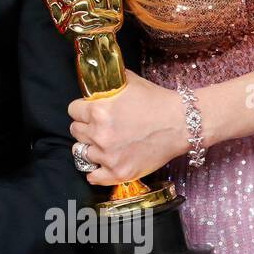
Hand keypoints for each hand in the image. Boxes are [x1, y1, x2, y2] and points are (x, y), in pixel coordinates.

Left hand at [68, 70, 189, 186]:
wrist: (181, 123)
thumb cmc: (157, 101)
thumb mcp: (128, 82)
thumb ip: (107, 82)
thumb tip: (94, 77)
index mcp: (98, 110)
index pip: (72, 110)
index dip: (82, 109)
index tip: (89, 111)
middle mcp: (100, 134)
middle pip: (75, 131)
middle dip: (86, 127)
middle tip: (100, 126)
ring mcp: (108, 156)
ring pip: (82, 152)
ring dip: (91, 147)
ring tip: (106, 143)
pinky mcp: (119, 172)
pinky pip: (94, 177)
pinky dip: (95, 172)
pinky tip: (100, 165)